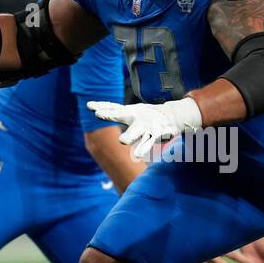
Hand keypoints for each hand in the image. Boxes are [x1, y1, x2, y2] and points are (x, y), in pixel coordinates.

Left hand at [87, 98, 202, 159]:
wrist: (173, 116)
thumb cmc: (145, 115)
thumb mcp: (130, 111)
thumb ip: (112, 111)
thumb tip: (90, 108)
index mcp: (129, 111)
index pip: (113, 108)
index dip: (102, 108)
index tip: (90, 108)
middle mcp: (136, 117)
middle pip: (121, 115)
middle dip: (110, 115)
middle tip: (99, 115)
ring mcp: (146, 126)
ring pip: (135, 132)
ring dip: (129, 136)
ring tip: (122, 140)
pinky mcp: (157, 134)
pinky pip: (148, 143)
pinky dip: (143, 148)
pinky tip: (137, 154)